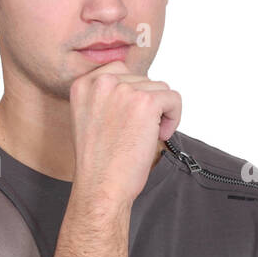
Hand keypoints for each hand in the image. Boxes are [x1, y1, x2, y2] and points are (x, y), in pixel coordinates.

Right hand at [68, 61, 181, 208]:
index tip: (129, 117)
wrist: (101, 186)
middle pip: (143, 79)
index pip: (121, 70)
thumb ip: (105, 97)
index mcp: (84, 84)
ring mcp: (124, 91)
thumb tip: (134, 86)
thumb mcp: (89, 118)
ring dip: (160, 112)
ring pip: (160, 88)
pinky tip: (159, 135)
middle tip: (136, 131)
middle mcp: (101, 82)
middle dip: (146, 105)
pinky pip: (173, 99)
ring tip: (146, 135)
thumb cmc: (98, 161)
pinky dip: (174, 117)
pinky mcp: (146, 102)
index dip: (132, 93)